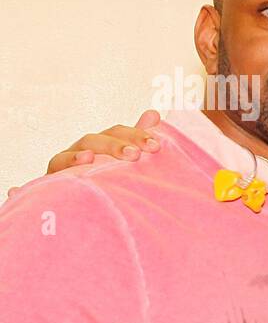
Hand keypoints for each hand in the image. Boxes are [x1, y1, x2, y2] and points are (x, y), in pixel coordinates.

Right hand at [45, 110, 162, 174]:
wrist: (76, 208)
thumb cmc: (104, 184)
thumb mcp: (122, 164)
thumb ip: (136, 140)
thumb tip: (153, 114)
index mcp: (103, 145)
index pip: (119, 132)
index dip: (137, 135)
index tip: (156, 146)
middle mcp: (86, 148)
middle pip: (102, 137)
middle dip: (121, 144)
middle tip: (137, 155)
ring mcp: (69, 159)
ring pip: (84, 145)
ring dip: (103, 148)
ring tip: (123, 155)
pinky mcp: (55, 173)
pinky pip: (59, 162)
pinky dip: (72, 159)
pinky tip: (86, 159)